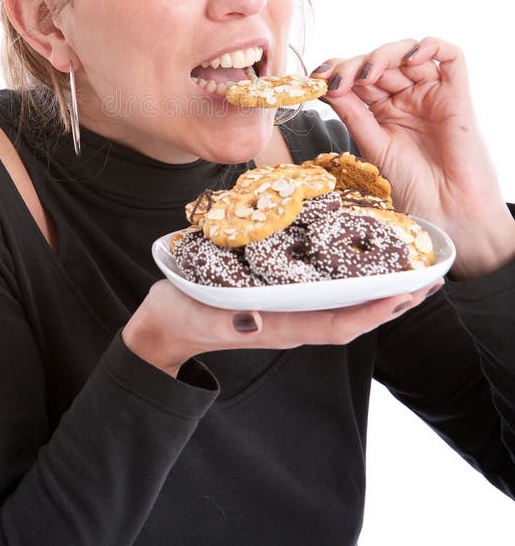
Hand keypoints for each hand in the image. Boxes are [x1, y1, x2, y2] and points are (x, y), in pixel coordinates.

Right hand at [122, 278, 437, 377]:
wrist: (161, 327)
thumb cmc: (178, 316)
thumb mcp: (197, 314)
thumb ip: (226, 319)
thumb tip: (255, 321)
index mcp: (277, 326)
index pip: (336, 323)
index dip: (373, 311)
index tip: (405, 295)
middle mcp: (289, 321)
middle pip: (350, 315)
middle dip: (390, 301)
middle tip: (427, 279)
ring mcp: (285, 311)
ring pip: (341, 304)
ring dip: (377, 290)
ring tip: (408, 270)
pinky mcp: (277, 298)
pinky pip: (323, 292)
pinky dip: (349, 280)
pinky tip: (358, 262)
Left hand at [312, 36, 514, 276]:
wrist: (449, 215)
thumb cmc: (412, 188)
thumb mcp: (374, 147)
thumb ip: (353, 114)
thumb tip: (326, 85)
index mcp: (381, 111)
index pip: (356, 77)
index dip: (336, 72)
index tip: (315, 81)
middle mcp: (406, 98)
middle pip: (378, 62)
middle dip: (353, 65)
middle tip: (337, 80)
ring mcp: (431, 94)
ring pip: (407, 53)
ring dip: (383, 55)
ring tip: (367, 74)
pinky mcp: (457, 95)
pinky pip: (450, 56)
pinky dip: (430, 46)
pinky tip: (410, 58)